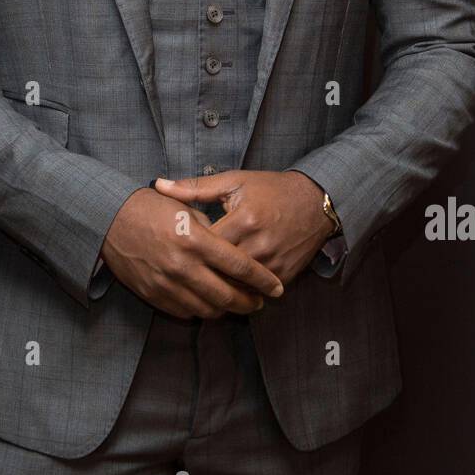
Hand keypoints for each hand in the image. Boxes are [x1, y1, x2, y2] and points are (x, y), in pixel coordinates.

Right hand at [101, 186, 284, 320]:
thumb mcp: (185, 208)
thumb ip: (212, 227)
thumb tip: (235, 246)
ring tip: (236, 303)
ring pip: (209, 309)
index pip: (240, 267)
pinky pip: (186, 311)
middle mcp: (183, 265)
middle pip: (228, 296)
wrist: (108, 220)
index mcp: (195, 239)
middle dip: (250, 302)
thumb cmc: (149, 207)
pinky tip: (209, 301)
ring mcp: (167, 284)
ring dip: (227, 309)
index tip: (277, 288)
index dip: (263, 280)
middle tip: (260, 301)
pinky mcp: (154, 295)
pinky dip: (202, 309)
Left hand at [153, 170, 334, 287]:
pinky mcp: (284, 274)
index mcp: (243, 219)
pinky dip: (241, 293)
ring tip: (198, 288)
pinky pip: (257, 292)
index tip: (172, 252)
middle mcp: (259, 243)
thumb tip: (159, 185)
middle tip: (178, 277)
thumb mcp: (234, 182)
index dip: (188, 251)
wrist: (315, 201)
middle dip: (200, 275)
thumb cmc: (271, 189)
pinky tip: (225, 292)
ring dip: (219, 288)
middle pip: (220, 271)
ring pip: (237, 286)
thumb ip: (195, 187)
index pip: (207, 246)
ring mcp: (273, 262)